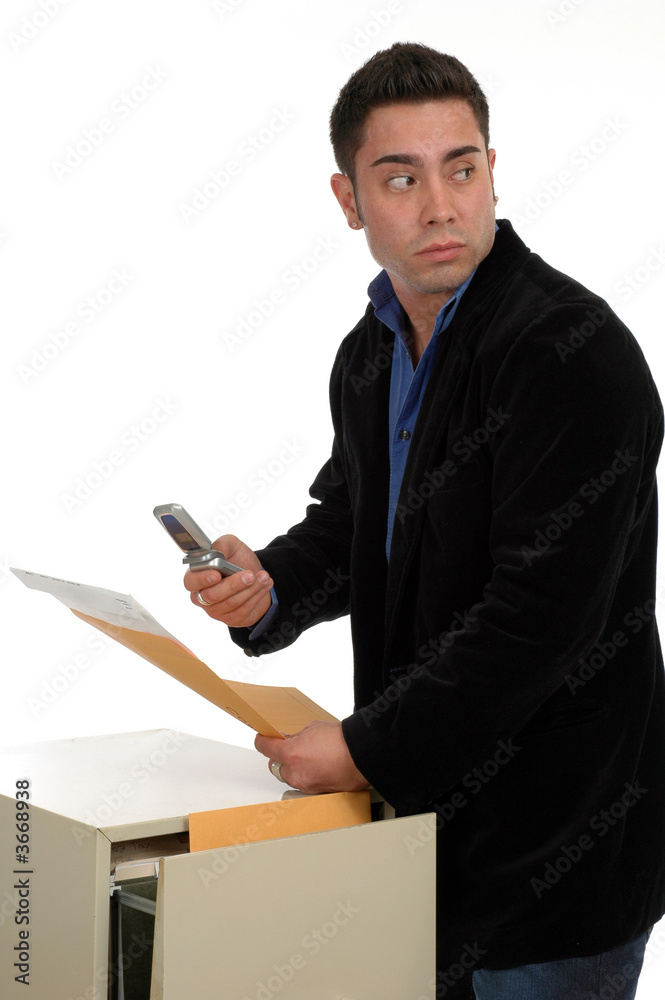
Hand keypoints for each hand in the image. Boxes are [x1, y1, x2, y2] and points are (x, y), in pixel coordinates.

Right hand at [183, 534, 272, 626]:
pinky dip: (257, 596)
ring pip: (231, 603)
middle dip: (233, 585)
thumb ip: (222, 545)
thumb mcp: (232, 546)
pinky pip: (243, 610)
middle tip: (250, 575)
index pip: (191, 582)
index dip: (202, 579)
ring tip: (263, 576)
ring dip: (250, 589)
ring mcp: (216, 610)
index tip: (216, 574)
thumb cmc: (238, 561)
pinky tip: (265, 584)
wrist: (255, 576)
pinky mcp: (231, 619)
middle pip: (212, 595)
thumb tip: (217, 553)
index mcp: (197, 577)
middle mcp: (202, 596)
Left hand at [255, 721, 369, 793]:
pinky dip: (308, 776)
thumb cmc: (344, 740)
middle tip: (290, 748)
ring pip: (290, 777)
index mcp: (292, 753)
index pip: (266, 748)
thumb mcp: (314, 728)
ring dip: (295, 768)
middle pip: (275, 766)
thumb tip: (292, 739)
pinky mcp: (318, 792)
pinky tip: (320, 767)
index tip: (262, 739)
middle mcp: (296, 773)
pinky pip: (306, 784)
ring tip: (310, 757)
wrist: (364, 754)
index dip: (262, 742)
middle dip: (280, 758)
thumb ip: (298, 736)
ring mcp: (307, 785)